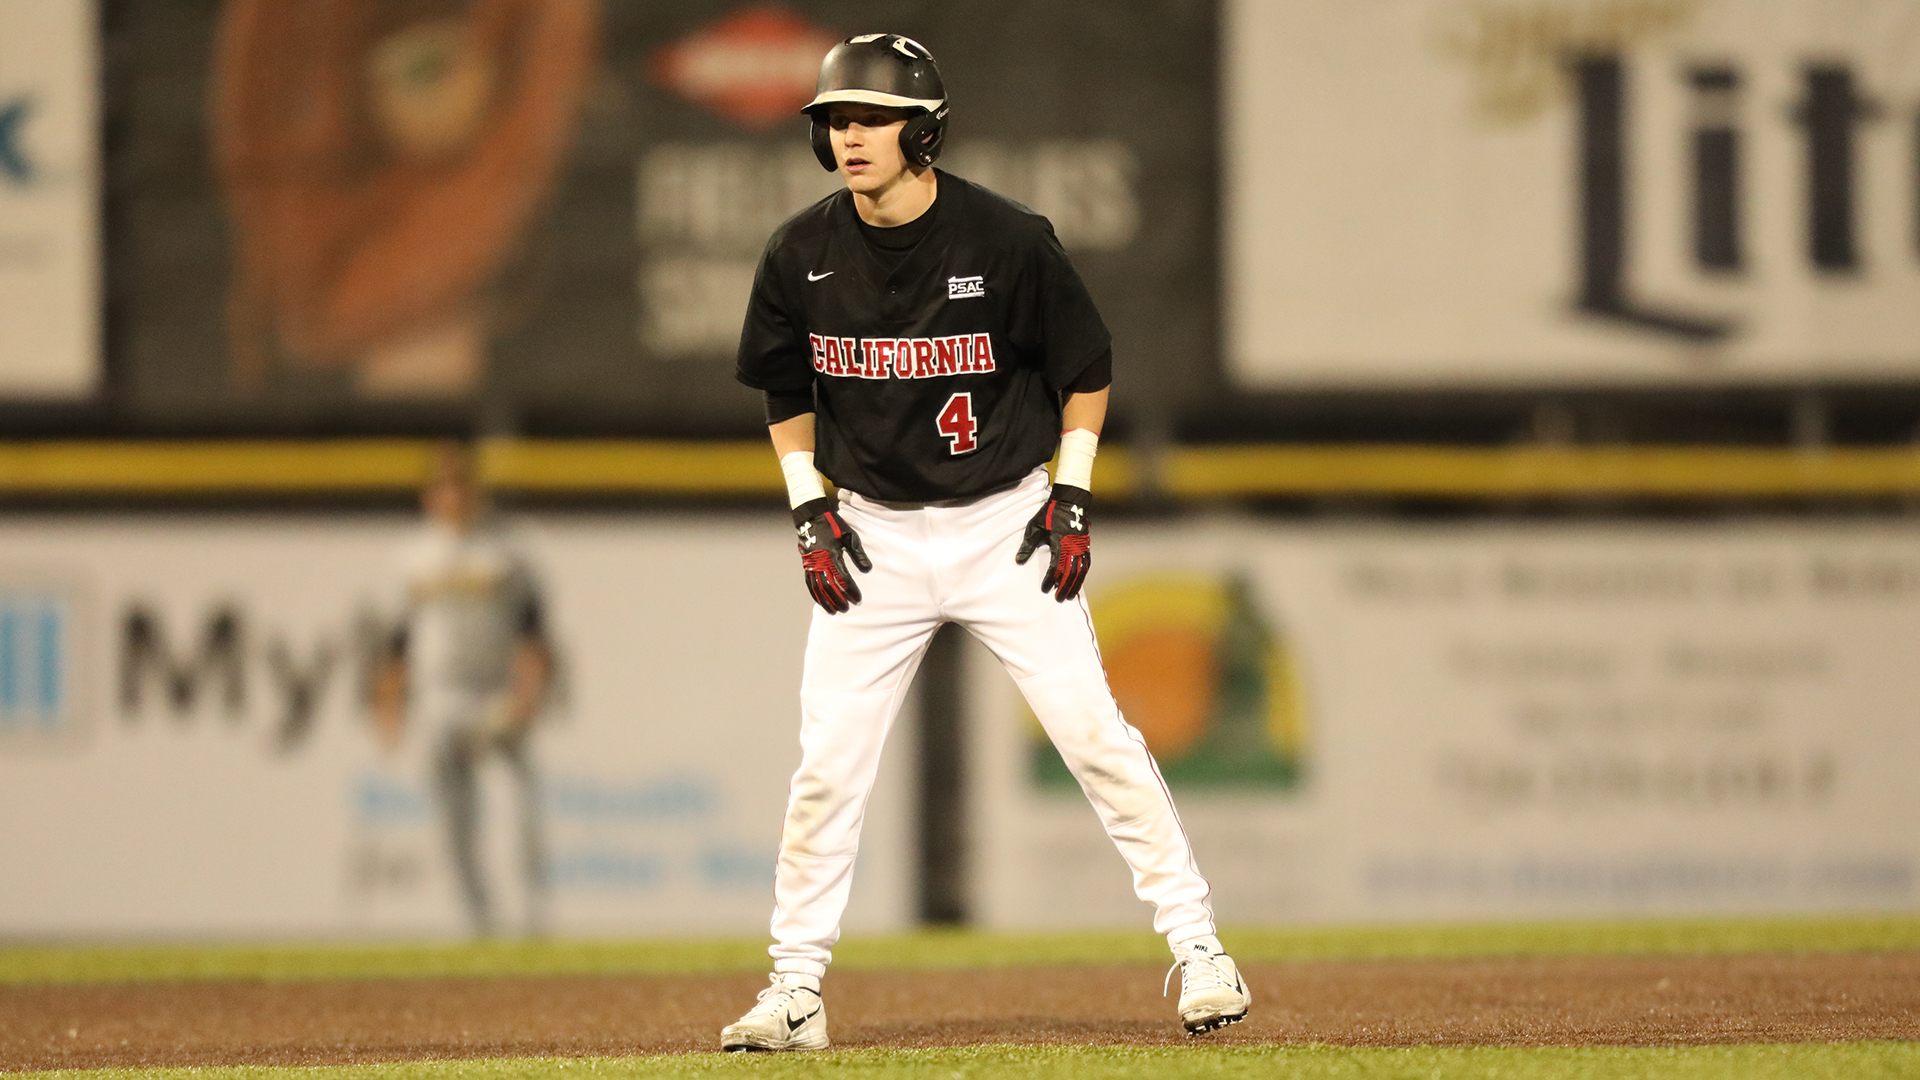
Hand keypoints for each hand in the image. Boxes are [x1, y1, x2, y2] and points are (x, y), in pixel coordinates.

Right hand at [794, 496, 871, 612]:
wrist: (811, 518)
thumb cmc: (834, 526)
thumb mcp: (850, 536)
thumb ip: (858, 554)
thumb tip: (867, 569)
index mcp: (832, 554)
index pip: (843, 578)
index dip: (850, 590)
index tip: (857, 599)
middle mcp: (820, 562)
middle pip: (829, 586)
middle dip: (838, 599)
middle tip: (847, 609)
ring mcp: (811, 564)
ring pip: (818, 588)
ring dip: (826, 601)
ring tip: (834, 611)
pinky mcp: (806, 565)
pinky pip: (810, 584)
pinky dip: (816, 595)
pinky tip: (821, 603)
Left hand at [1015, 483, 1090, 600]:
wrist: (1070, 501)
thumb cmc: (1049, 514)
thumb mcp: (1035, 527)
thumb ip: (1028, 545)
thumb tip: (1019, 561)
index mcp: (1060, 544)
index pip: (1055, 567)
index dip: (1050, 579)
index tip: (1045, 589)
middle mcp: (1073, 547)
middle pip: (1070, 573)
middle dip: (1064, 587)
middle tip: (1059, 599)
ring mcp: (1081, 547)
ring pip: (1080, 571)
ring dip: (1075, 585)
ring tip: (1070, 596)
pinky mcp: (1086, 545)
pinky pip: (1086, 564)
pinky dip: (1083, 575)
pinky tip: (1079, 581)